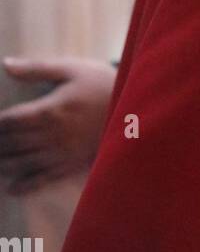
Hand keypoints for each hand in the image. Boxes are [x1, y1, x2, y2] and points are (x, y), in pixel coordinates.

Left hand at [0, 57, 115, 195]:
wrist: (135, 105)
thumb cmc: (100, 83)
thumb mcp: (71, 68)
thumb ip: (37, 69)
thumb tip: (6, 64)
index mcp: (50, 110)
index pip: (10, 121)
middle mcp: (52, 135)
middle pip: (13, 143)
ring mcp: (61, 153)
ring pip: (23, 163)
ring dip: (5, 162)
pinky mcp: (71, 165)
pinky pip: (43, 180)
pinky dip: (25, 186)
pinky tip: (12, 188)